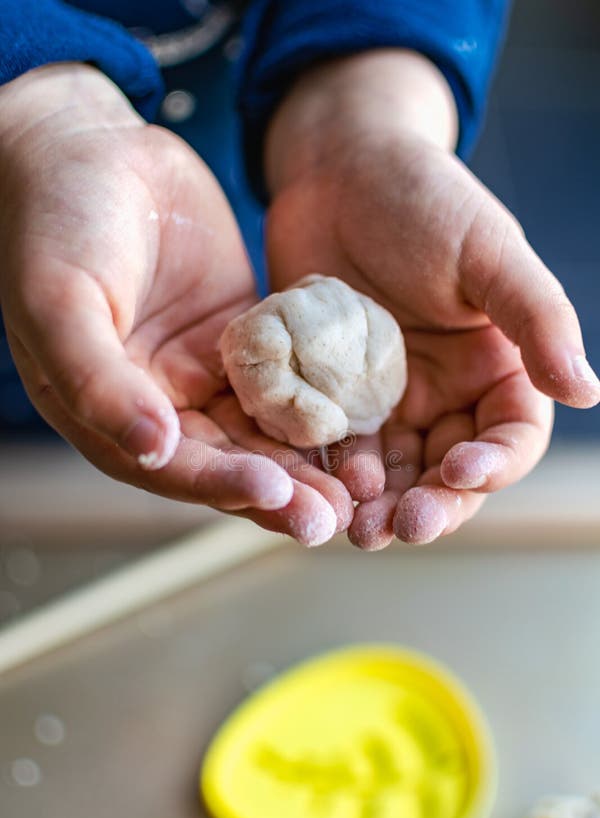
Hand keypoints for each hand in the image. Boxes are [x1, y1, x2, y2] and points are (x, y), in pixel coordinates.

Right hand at [0, 64, 351, 544]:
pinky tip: (359, 421)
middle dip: (276, 490)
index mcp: (106, 411)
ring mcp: (201, 372)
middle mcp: (158, 403)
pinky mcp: (240, 339)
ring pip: (259, 430)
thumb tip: (151, 447)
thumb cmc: (54, 220)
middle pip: (223, 460)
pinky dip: (317, 402)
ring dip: (304, 461)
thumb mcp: (59, 300)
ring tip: (356, 489)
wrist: (91, 147)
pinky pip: (283, 377)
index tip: (272, 492)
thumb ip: (97, 380)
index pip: (168, 465)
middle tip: (330, 517)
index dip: (218, 482)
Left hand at [264, 51, 599, 548]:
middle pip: (447, 471)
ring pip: (391, 472)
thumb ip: (537, 319)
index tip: (459, 473)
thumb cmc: (424, 198)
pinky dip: (328, 473)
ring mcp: (386, 400)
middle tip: (401, 527)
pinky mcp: (333, 396)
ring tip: (357, 528)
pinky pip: (334, 446)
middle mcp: (445, 394)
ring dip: (377, 505)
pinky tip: (314, 488)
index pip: (508, 436)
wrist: (340, 172)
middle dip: (430, 504)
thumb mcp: (489, 252)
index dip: (492, 466)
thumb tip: (587, 391)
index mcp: (495, 367)